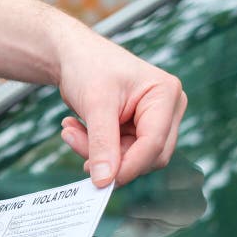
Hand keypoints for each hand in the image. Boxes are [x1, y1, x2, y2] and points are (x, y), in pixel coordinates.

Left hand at [56, 27, 187, 186]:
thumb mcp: (95, 105)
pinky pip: (118, 153)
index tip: (100, 180)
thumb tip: (104, 181)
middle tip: (72, 139)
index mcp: (166, 95)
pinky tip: (74, 128)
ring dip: (96, 152)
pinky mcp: (135, 130)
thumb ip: (102, 143)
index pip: (155, 143)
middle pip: (147, 155)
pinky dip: (93, 147)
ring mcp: (152, 121)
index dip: (129, 166)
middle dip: (110, 156)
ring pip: (130, 158)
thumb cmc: (88, 67)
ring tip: (69, 130)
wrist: (72, 55)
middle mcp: (166, 109)